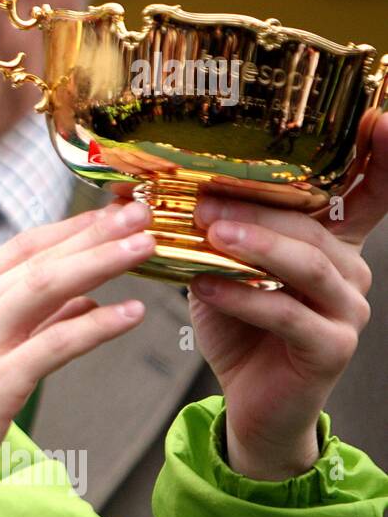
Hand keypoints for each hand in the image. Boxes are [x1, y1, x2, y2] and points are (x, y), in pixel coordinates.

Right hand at [0, 200, 155, 516]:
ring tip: (145, 246)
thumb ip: (24, 326)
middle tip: (139, 212)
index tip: (110, 213)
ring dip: (101, 262)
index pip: (19, 249)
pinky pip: (55, 344)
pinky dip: (98, 326)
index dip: (69, 227)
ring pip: (47, 287)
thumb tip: (83, 301)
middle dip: (93, 232)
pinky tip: (131, 314)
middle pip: (37, 259)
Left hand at [188, 113, 387, 479]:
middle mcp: (349, 271)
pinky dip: (243, 297)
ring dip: (255, 244)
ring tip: (211, 232)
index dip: (380, 156)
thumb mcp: (221, 268)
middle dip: (259, 207)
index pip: (368, 193)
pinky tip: (208, 287)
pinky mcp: (329, 347)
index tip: (378, 117)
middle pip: (312, 226)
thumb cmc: (238, 326)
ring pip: (305, 265)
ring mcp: (346, 310)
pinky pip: (287, 315)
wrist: (249, 399)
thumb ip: (209, 231)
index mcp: (331, 244)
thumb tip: (151, 190)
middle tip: (205, 198)